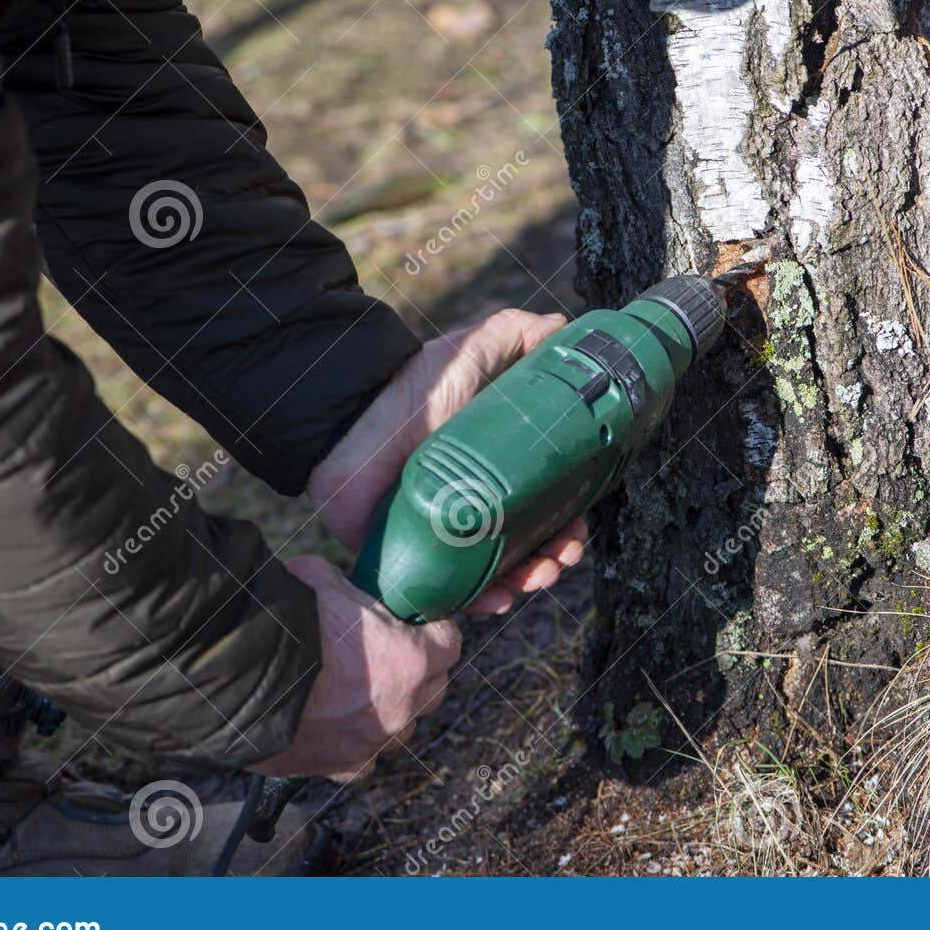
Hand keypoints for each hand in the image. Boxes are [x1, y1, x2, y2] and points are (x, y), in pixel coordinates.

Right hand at [250, 555, 460, 779]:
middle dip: (419, 671)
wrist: (233, 674)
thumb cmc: (282, 623)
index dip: (434, 631)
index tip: (418, 625)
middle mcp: (401, 705)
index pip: (450, 644)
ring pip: (403, 728)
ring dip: (392, 710)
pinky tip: (337, 727)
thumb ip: (344, 585)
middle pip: (434, 689)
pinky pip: (363, 760)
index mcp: (410, 658)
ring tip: (362, 692)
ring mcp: (372, 740)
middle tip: (390, 655)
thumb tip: (334, 582)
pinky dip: (356, 746)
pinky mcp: (339, 766)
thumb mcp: (319, 579)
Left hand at [307, 309, 587, 615]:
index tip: (581, 526)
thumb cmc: (411, 386)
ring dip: (531, 582)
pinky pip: (454, 593)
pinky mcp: (414, 557)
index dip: (572, 521)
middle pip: (533, 546)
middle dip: (558, 558)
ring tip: (539, 576)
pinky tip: (499, 598)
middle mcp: (479, 506)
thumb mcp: (472, 352)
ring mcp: (447, 536)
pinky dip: (483, 601)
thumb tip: (566, 328)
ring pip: (501, 574)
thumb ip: (519, 334)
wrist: (348, 417)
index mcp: (500, 469)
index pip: (549, 505)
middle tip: (564, 555)